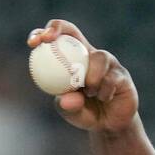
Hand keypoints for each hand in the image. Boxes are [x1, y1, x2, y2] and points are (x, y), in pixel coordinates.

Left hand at [28, 19, 137, 133]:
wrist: (109, 125)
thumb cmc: (84, 112)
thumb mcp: (69, 112)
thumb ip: (66, 105)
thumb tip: (67, 98)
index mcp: (72, 60)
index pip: (57, 39)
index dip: (45, 34)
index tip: (33, 43)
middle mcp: (89, 55)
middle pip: (72, 32)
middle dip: (57, 29)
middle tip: (46, 40)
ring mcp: (108, 62)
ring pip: (98, 58)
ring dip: (91, 78)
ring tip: (90, 93)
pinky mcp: (122, 74)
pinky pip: (111, 78)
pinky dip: (104, 92)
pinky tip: (104, 98)